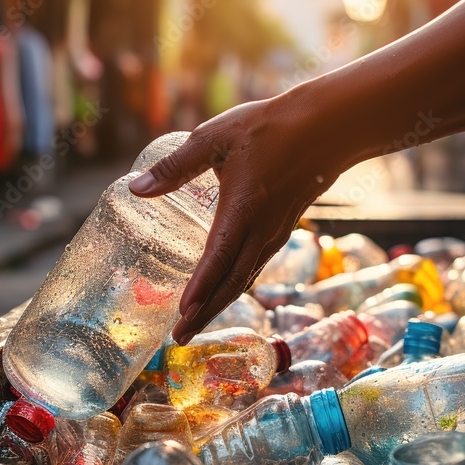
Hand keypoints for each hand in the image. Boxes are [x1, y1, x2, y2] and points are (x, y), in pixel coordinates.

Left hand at [129, 95, 344, 343]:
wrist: (327, 126)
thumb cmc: (270, 127)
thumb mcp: (215, 139)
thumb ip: (175, 166)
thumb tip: (136, 188)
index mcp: (243, 209)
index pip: (218, 258)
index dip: (200, 288)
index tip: (183, 313)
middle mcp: (262, 230)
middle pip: (232, 282)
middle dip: (205, 312)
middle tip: (180, 337)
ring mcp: (275, 233)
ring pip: (245, 278)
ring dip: (220, 302)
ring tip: (196, 322)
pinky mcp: (282, 229)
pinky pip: (256, 266)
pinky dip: (236, 285)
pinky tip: (225, 288)